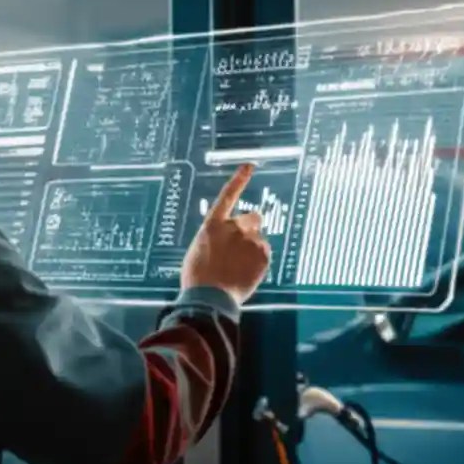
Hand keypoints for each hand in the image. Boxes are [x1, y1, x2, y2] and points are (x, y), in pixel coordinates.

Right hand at [180, 163, 270, 304]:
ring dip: (253, 248)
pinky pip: (265, 255)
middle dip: (252, 226)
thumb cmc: (198, 278)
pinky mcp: (263, 255)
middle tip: (244, 244)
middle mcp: (234, 227)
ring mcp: (250, 240)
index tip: (250, 166)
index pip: (228, 196)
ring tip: (239, 268)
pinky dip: (258, 262)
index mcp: (213, 225)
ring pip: (259, 239)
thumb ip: (215, 238)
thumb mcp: (199, 251)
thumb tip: (224, 240)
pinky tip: (246, 274)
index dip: (239, 179)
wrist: (210, 297)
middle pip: (253, 217)